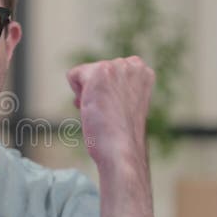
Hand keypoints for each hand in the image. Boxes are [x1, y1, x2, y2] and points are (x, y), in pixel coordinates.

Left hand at [66, 56, 153, 171]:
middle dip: (94, 91)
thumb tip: (97, 88)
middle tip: (107, 113)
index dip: (104, 92)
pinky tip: (91, 108)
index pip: (109, 71)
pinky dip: (77, 94)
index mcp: (143, 72)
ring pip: (84, 73)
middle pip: (95, 70)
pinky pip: (73, 75)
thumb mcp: (127, 103)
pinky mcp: (100, 72)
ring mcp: (117, 66)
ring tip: (101, 112)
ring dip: (86, 94)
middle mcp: (132, 65)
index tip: (114, 108)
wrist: (121, 151)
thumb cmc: (122, 134)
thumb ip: (117, 88)